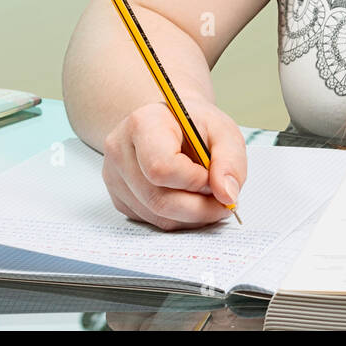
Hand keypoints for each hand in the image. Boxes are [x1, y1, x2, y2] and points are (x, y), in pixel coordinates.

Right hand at [100, 96, 246, 229]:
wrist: (171, 124)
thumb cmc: (195, 125)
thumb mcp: (223, 130)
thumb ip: (230, 161)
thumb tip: (227, 196)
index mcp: (143, 124)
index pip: (162, 168)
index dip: (195, 181)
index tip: (213, 177)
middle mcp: (120, 151)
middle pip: (158, 199)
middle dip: (199, 208)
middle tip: (223, 202)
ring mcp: (115, 177)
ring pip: (157, 216)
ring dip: (192, 217)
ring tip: (210, 199)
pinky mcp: (119, 198)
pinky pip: (152, 221)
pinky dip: (179, 219)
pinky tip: (191, 200)